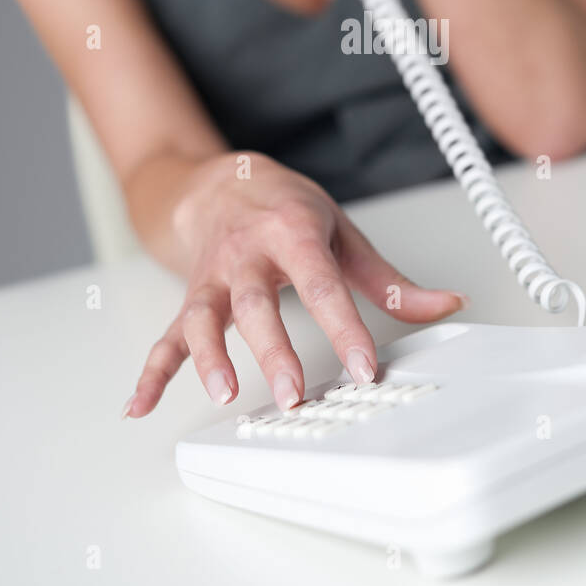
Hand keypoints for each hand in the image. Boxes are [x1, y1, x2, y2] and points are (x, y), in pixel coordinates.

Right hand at [122, 152, 466, 417]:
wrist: (224, 181)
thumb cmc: (285, 209)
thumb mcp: (343, 234)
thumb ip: (390, 281)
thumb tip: (445, 306)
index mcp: (293, 233)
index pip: (322, 284)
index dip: (345, 328)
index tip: (363, 367)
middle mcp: (247, 255)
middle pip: (257, 304)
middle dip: (274, 350)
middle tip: (293, 393)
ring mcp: (213, 278)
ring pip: (203, 316)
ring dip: (208, 356)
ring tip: (223, 393)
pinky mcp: (190, 298)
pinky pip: (165, 335)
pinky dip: (151, 371)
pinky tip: (140, 404)